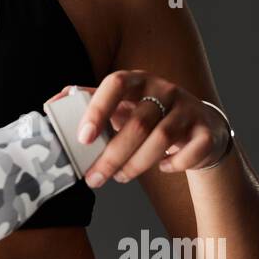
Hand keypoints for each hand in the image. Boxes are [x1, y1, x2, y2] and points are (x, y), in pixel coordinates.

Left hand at [47, 72, 230, 185]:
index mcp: (137, 80)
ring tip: (120, 176)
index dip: (99, 109)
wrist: (199, 126)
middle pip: (138, 123)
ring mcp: (188, 108)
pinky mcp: (206, 130)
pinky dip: (174, 165)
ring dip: (136, 165)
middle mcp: (164, 89)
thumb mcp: (121, 105)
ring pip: (161, 140)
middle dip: (112, 155)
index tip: (83, 138)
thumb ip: (90, 102)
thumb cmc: (148, 116)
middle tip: (95, 178)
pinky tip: (162, 168)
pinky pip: (191, 152)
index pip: (116, 83)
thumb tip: (51, 104)